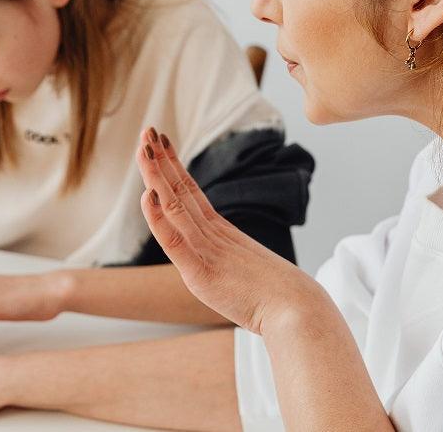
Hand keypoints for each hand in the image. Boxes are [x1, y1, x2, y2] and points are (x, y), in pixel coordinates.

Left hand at [135, 127, 324, 334]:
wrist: (299, 311)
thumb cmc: (278, 296)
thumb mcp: (245, 270)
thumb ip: (229, 260)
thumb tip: (225, 260)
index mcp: (221, 232)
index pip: (190, 192)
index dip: (172, 167)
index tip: (159, 143)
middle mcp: (211, 234)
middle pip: (180, 190)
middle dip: (160, 161)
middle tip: (147, 131)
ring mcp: (206, 250)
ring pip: (174, 206)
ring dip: (156, 176)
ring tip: (143, 148)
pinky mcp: (200, 272)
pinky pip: (175, 242)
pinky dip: (159, 218)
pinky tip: (147, 196)